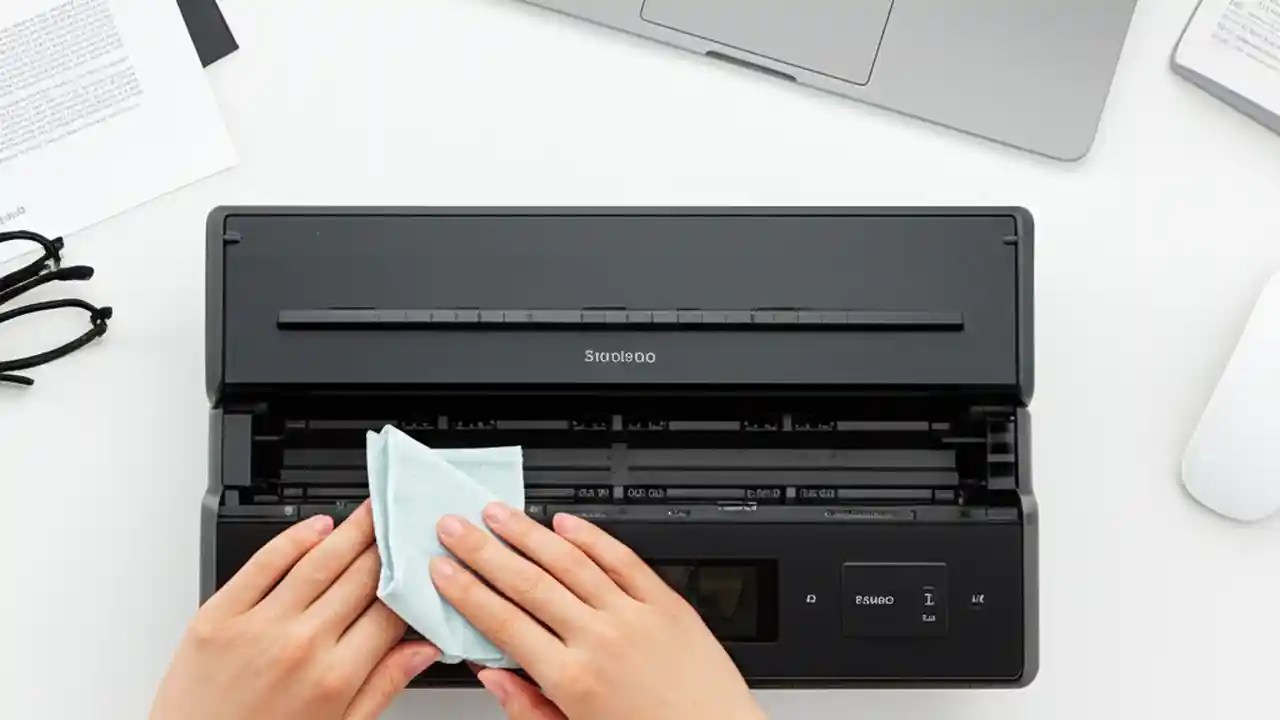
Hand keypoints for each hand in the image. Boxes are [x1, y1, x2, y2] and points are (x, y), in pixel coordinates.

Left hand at [150, 503, 439, 719]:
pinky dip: (294, 538)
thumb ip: (383, 686)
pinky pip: (263, 564)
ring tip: (370, 512)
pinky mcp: (218, 617)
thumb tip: (423, 650)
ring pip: (319, 563)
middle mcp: (301, 646)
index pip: (390, 613)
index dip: (411, 584)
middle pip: (360, 579)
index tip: (422, 565)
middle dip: (387, 548)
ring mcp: (258, 627)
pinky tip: (316, 526)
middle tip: (403, 524)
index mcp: (335, 678)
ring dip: (351, 531)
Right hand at [432, 504, 766, 719]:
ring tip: (499, 514)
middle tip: (454, 526)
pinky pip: (623, 559)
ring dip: (528, 533)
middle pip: (528, 583)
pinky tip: (566, 522)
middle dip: (483, 550)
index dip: (466, 591)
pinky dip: (592, 537)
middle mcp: (600, 640)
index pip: (503, 623)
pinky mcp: (667, 604)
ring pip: (571, 561)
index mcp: (572, 680)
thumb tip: (493, 675)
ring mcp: (635, 617)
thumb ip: (529, 707)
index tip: (443, 569)